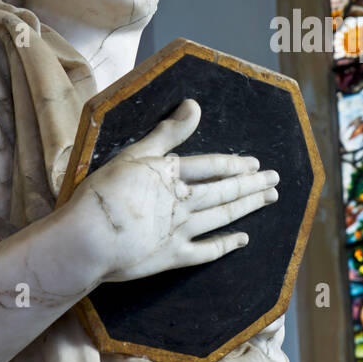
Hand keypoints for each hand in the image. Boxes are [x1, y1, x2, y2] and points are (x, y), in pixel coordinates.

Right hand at [67, 99, 278, 282]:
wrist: (87, 239)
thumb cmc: (102, 194)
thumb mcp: (133, 153)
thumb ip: (166, 132)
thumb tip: (194, 105)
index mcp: (172, 175)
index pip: (212, 167)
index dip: (235, 165)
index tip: (255, 164)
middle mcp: (183, 202)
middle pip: (224, 191)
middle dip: (252, 185)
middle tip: (274, 181)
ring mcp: (181, 231)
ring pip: (222, 216)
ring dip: (247, 207)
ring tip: (268, 199)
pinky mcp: (172, 257)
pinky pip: (207, 252)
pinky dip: (226, 245)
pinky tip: (243, 239)